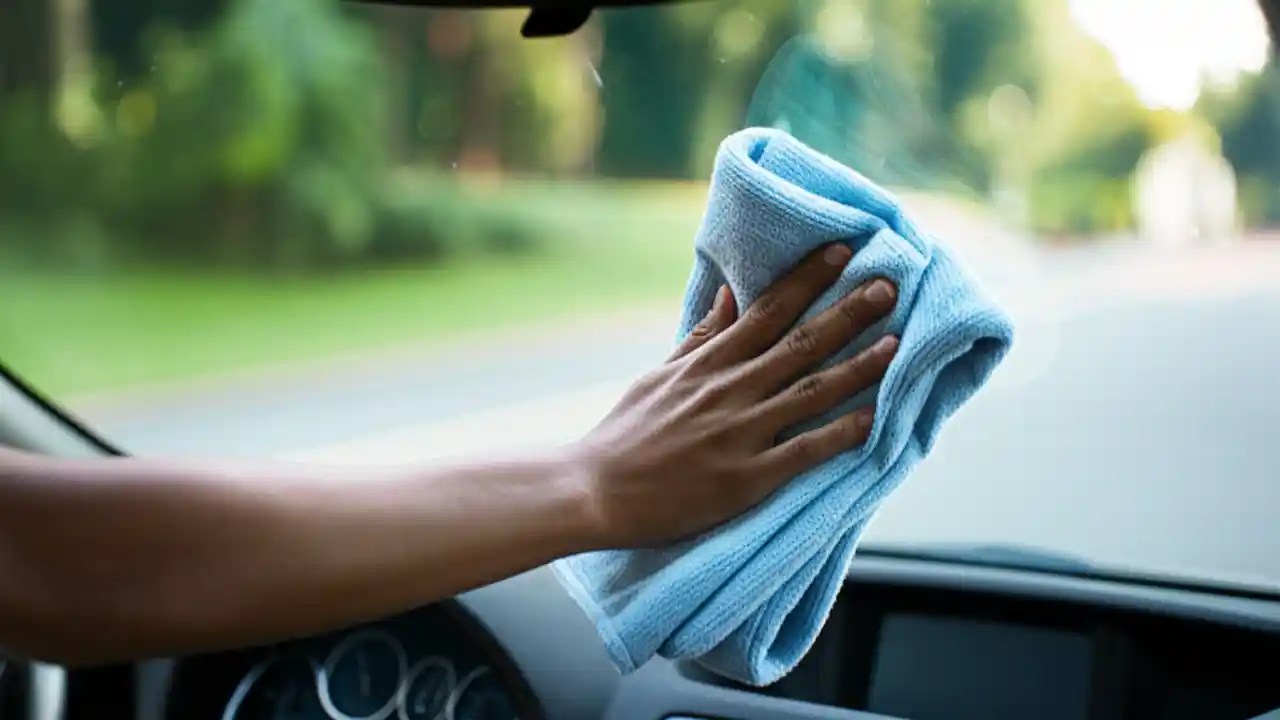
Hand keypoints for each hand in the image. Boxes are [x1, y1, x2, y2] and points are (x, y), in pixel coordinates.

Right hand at [570, 243, 898, 548]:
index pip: (767, 310)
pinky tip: (873, 419)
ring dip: (858, 366)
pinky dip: (839, 434)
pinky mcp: (745, 478)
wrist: (595, 492)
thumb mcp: (658, 374)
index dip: (808, 280)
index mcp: (707, 363)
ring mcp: (739, 434)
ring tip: (897, 343)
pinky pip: (803, 451)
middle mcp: (729, 391)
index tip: (843, 252)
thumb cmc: (626, 434)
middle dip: (848, 312)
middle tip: (890, 286)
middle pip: (800, 343)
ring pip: (811, 392)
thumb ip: (701, 337)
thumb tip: (731, 295)